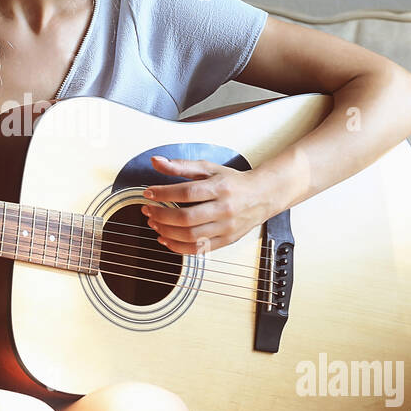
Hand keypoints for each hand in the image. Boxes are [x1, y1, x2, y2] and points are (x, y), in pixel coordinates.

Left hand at [140, 155, 271, 254]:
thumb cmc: (234, 182)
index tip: (149, 192)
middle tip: (148, 210)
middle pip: (187, 217)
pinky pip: (199, 249)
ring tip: (154, 224)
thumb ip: (181, 166)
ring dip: (166, 232)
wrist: (263, 195)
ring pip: (191, 236)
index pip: (187, 192)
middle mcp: (224, 209)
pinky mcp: (227, 240)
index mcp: (220, 188)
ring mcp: (226, 227)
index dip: (164, 193)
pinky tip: (166, 240)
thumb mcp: (209, 168)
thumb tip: (156, 162)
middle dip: (161, 215)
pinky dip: (178, 247)